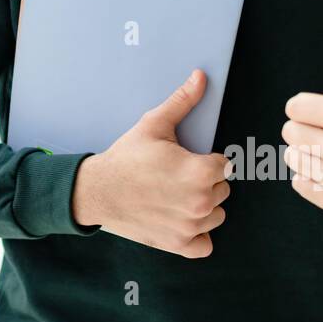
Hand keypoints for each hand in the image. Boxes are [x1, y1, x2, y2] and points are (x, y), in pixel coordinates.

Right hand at [71, 70, 229, 258]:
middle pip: (222, 189)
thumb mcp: (154, 124)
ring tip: (176, 196)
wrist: (97, 190)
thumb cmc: (126, 157)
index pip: (224, 165)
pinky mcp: (179, 245)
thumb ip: (183, 101)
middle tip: (176, 176)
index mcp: (201, 171)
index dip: (206, 160)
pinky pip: (205, 244)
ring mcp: (191, 227)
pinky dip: (197, 235)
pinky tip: (181, 220)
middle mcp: (201, 202)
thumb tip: (201, 76)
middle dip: (204, 182)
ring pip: (216, 215)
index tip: (185, 160)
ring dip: (202, 207)